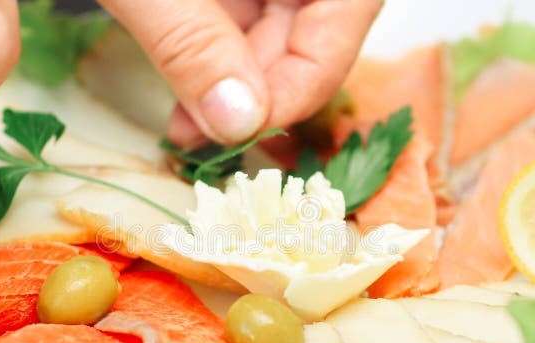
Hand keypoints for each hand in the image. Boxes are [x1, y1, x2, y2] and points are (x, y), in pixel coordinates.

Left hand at [100, 0, 383, 146]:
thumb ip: (191, 40)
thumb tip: (239, 123)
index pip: (348, 7)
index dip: (306, 79)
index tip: (248, 129)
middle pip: (318, 22)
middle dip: (262, 89)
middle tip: (209, 136)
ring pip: (280, 25)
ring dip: (236, 82)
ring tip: (186, 124)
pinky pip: (246, 14)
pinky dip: (216, 56)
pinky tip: (185, 91)